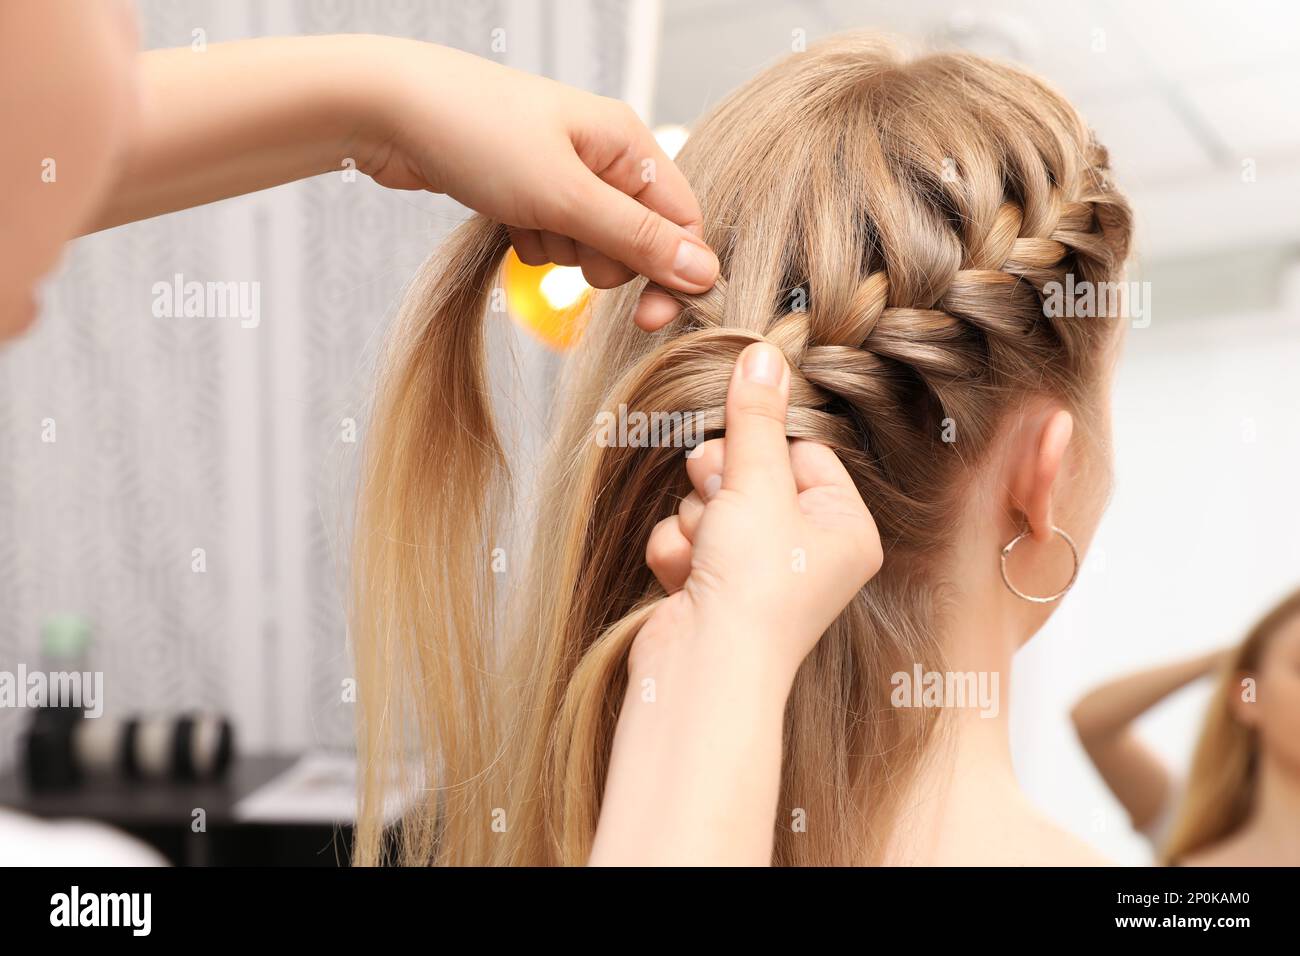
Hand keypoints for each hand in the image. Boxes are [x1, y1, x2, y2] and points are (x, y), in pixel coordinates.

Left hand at [354, 39, 718, 298]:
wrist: (387, 109)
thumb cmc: (478, 137)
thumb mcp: (565, 197)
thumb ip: (636, 239)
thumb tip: (704, 272)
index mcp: (628, 142)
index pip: (681, 220)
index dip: (672, 272)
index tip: (649, 319)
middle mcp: (604, 154)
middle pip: (636, 239)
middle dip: (600, 256)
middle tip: (561, 233)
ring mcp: (564, 172)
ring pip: (590, 246)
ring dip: (559, 249)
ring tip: (522, 215)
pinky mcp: (529, 189)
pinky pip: (551, 239)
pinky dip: (530, 240)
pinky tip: (503, 217)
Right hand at [638, 342, 882, 687]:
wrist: (704, 670)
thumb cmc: (754, 585)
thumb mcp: (757, 483)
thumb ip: (755, 417)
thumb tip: (765, 352)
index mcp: (845, 528)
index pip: (802, 450)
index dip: (763, 443)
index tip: (739, 441)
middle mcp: (808, 551)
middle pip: (751, 472)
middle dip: (721, 482)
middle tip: (719, 499)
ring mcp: (759, 573)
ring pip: (711, 503)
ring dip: (696, 519)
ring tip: (707, 552)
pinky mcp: (715, 588)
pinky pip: (688, 537)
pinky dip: (679, 551)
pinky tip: (687, 577)